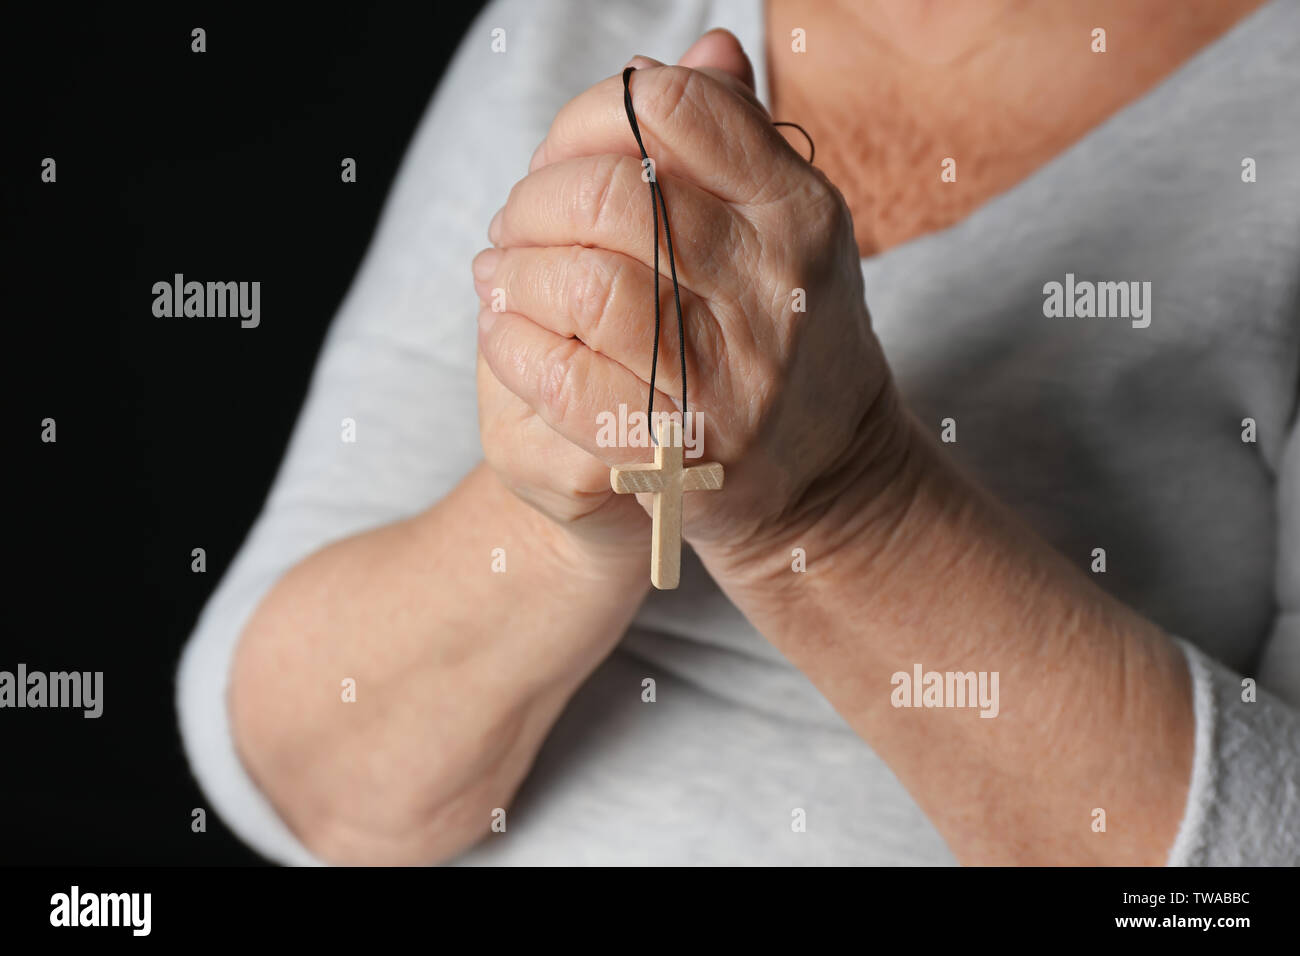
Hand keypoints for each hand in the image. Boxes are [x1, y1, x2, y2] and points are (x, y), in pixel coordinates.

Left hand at [474, 31, 913, 583]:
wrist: (822, 479)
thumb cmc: (783, 336)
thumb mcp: (787, 231)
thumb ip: (740, 139)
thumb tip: (704, 45)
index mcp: (798, 213)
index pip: (679, 110)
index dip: (596, 115)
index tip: (569, 152)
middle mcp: (772, 288)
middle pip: (612, 195)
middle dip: (536, 201)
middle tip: (517, 224)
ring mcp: (729, 375)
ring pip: (584, 284)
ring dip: (515, 272)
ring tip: (503, 278)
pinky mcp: (676, 448)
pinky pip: (561, 375)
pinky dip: (509, 342)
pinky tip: (505, 332)